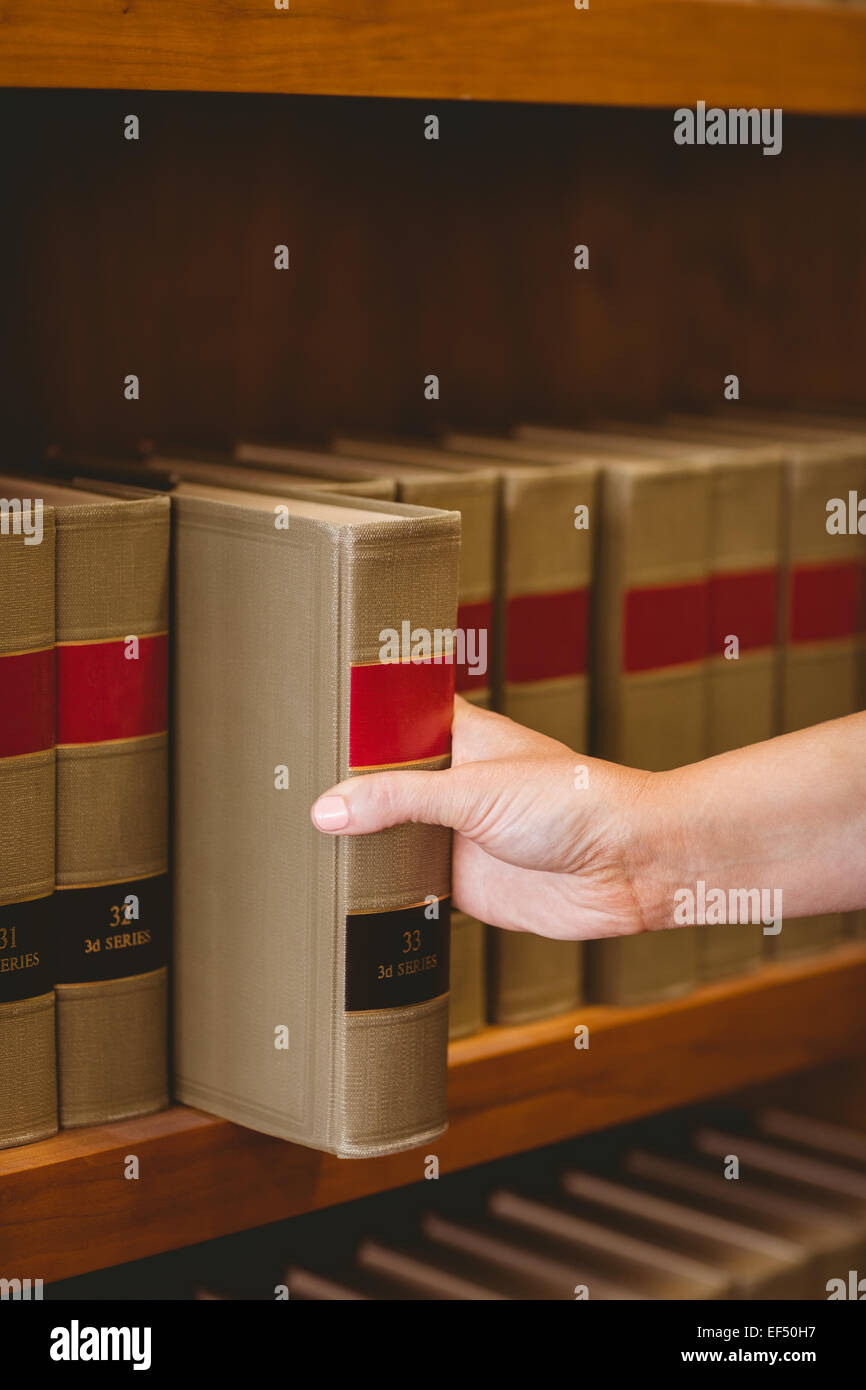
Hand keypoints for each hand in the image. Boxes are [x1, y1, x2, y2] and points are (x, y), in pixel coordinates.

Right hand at [311, 696, 652, 940]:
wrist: (629, 867)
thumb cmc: (576, 803)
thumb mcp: (475, 790)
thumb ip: (398, 799)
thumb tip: (329, 809)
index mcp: (459, 737)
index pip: (394, 717)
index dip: (355, 719)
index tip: (304, 719)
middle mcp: (453, 784)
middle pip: (382, 783)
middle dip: (344, 789)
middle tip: (280, 787)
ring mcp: (456, 834)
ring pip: (390, 836)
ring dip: (358, 843)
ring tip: (294, 839)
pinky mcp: (462, 884)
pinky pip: (408, 885)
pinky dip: (380, 890)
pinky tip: (342, 890)